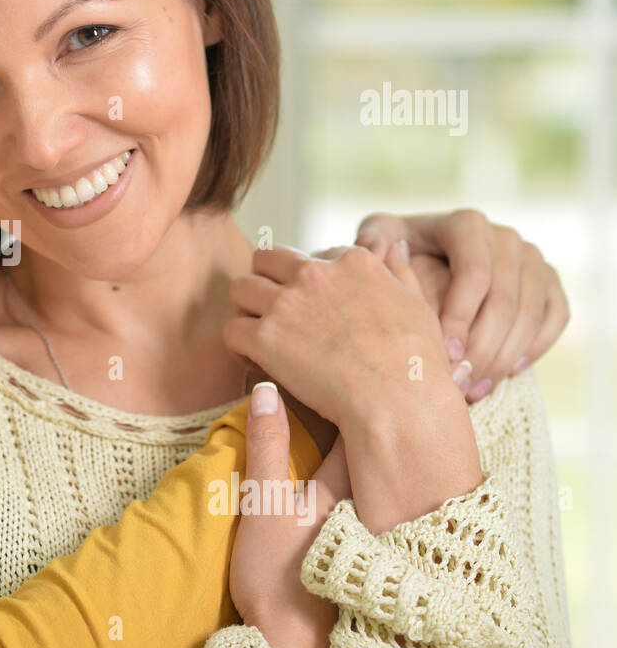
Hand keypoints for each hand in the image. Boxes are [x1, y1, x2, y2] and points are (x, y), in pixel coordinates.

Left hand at [226, 242, 483, 532]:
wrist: (399, 402)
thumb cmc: (415, 363)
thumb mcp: (417, 304)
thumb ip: (399, 271)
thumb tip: (395, 245)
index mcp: (352, 262)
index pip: (310, 256)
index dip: (306, 283)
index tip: (312, 310)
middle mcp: (315, 273)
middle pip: (265, 259)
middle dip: (264, 282)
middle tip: (273, 314)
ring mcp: (287, 303)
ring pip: (239, 288)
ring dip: (245, 310)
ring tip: (261, 337)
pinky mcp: (265, 336)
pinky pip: (230, 331)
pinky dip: (238, 348)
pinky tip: (258, 363)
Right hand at [229, 382, 350, 647]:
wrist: (292, 638)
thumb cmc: (278, 572)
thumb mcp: (264, 501)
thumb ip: (268, 444)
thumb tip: (266, 388)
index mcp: (345, 476)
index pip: (359, 413)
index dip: (358, 380)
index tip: (351, 349)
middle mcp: (363, 491)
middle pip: (373, 432)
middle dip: (372, 399)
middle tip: (374, 363)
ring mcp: (361, 515)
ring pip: (372, 458)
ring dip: (371, 428)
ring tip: (375, 393)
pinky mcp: (352, 536)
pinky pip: (363, 482)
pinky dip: (363, 459)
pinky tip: (359, 453)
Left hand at [355, 209, 568, 401]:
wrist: (426, 262)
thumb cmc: (395, 255)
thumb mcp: (377, 241)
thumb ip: (371, 243)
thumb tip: (378, 250)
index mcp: (466, 224)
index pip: (475, 274)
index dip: (461, 317)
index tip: (441, 356)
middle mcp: (505, 237)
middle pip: (505, 300)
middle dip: (481, 348)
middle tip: (456, 385)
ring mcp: (532, 259)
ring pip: (531, 313)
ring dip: (504, 357)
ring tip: (473, 391)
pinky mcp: (549, 281)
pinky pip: (556, 316)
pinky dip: (535, 347)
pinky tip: (505, 374)